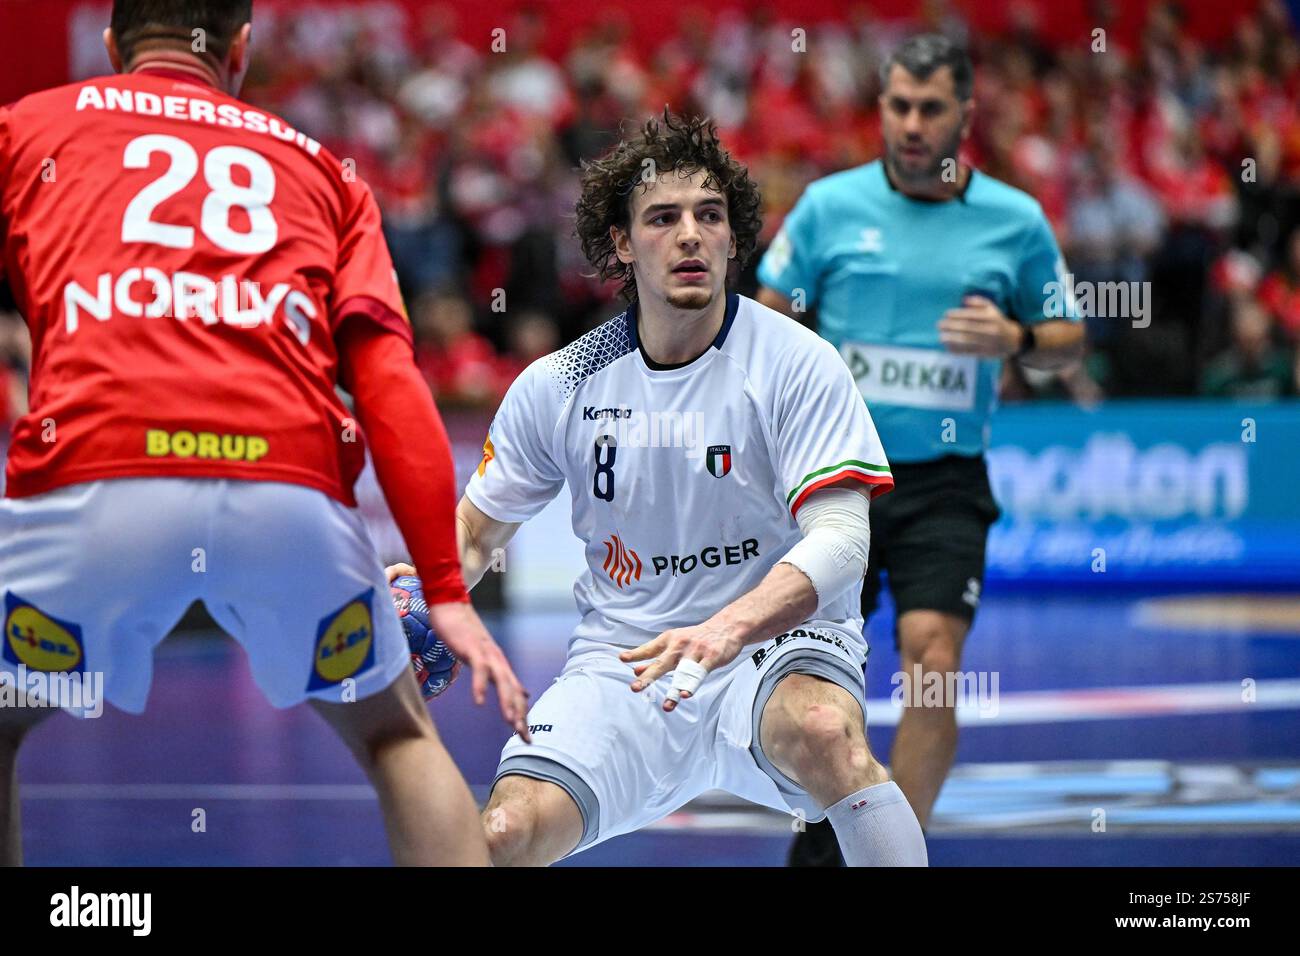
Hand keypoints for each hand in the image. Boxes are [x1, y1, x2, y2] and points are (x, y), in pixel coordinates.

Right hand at [386, 563, 531, 741]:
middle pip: (514, 692)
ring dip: (507, 704)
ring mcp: (486, 654)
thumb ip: (500, 674)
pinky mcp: (472, 648)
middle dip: (520, 717)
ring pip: (502, 682)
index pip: (516, 695)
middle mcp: (498, 661)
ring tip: (511, 724)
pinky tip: (480, 702)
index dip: (522, 716)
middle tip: (525, 738)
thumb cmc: (464, 632)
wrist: (450, 604)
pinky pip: (479, 670)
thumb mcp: (484, 656)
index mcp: (500, 665)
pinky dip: (480, 686)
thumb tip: (521, 691)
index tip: (526, 738)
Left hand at [619, 620, 744, 712]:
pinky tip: (685, 694)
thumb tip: (635, 671)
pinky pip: (700, 674)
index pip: (649, 649)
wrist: (726, 627)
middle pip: (661, 663)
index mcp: (669, 640)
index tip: (622, 658)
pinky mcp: (711, 658)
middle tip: (635, 687)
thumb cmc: (695, 638)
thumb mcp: (674, 643)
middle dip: (648, 677)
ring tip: (666, 706)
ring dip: (674, 691)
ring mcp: (695, 652)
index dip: (636, 654)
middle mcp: (680, 646)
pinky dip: (693, 684)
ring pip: (682, 674)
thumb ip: (656, 657)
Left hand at [939, 295, 1021, 357]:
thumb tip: (964, 299)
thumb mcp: (992, 308)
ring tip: (941, 336)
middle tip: (939, 325)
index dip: (958, 314)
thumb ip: (979, 302)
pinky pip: (969, 351)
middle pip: (968, 328)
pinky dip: (957, 350)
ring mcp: (987, 343)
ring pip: (968, 341)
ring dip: (952, 339)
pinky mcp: (984, 353)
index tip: (946, 314)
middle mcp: (990, 330)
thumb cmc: (997, 321)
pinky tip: (948, 346)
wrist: (1012, 340)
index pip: (972, 315)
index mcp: (991, 317)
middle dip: (952, 326)